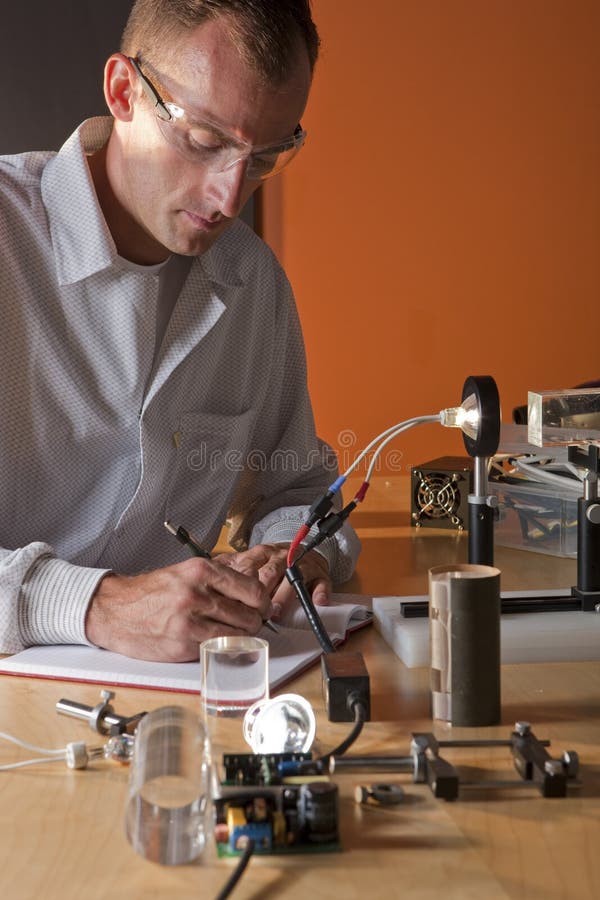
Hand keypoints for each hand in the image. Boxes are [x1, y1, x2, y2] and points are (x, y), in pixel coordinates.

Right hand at [85, 557, 271, 661]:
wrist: (114, 610)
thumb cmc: (152, 592)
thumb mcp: (185, 572)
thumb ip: (218, 580)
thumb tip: (253, 594)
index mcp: (200, 571)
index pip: (251, 589)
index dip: (262, 602)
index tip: (263, 607)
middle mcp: (196, 593)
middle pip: (248, 614)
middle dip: (255, 621)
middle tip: (251, 623)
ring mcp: (189, 621)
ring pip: (237, 634)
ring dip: (241, 637)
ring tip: (234, 633)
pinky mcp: (182, 645)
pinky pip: (216, 649)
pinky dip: (221, 648)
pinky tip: (215, 643)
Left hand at [213, 543, 331, 618]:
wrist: (301, 553)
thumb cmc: (270, 565)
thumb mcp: (248, 563)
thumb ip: (229, 571)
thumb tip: (207, 581)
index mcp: (260, 554)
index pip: (248, 568)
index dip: (240, 588)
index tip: (233, 605)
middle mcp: (280, 557)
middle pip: (270, 574)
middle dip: (262, 594)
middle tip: (255, 614)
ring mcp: (301, 565)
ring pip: (293, 578)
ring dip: (285, 596)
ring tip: (278, 613)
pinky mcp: (319, 575)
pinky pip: (321, 583)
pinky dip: (319, 593)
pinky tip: (316, 602)